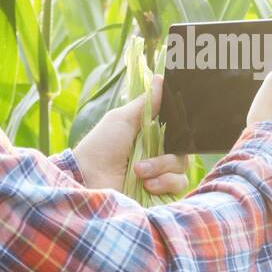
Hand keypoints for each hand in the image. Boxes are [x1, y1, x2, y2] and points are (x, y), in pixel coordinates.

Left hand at [70, 74, 190, 194]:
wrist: (89, 179)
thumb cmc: (101, 146)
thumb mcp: (122, 119)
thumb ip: (146, 103)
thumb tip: (161, 78)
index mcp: (151, 135)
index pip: (177, 130)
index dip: (180, 129)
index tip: (177, 126)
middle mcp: (158, 154)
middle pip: (183, 149)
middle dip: (166, 155)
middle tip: (142, 159)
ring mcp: (160, 175)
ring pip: (182, 167)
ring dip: (161, 168)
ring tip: (138, 172)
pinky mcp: (161, 193)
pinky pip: (179, 185)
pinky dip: (164, 183)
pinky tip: (146, 185)